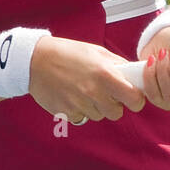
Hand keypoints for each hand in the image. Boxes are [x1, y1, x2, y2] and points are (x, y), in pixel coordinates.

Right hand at [28, 36, 145, 122]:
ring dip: (96, 107)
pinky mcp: (66, 113)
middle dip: (114, 105)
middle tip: (104, 92)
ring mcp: (79, 104)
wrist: (34, 60)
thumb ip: (118, 64)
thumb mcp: (96, 51)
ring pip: (99, 116)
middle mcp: (93, 92)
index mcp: (105, 74)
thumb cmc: (66, 53)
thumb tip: (134, 74)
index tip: (132, 96)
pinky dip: (80, 110)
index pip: (134, 99)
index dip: (136, 99)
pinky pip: (82, 118)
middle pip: (116, 113)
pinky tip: (72, 95)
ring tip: (83, 89)